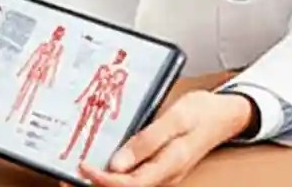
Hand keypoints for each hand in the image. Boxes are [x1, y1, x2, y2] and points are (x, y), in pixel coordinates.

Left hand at [76, 91, 252, 186]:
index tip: (81, 167)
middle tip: (66, 178)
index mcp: (169, 165)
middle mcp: (164, 175)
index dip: (102, 180)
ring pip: (127, 186)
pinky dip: (113, 174)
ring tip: (75, 174)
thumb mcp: (175, 118)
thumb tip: (118, 164)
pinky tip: (100, 166)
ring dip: (102, 182)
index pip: (128, 185)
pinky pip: (133, 178)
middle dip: (94, 186)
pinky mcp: (159, 167)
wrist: (225, 115)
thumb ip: (147, 140)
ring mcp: (162, 174)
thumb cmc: (202, 113)